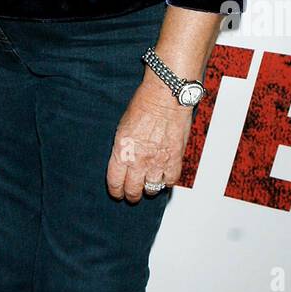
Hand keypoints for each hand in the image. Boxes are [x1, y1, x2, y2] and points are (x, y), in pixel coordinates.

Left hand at [106, 85, 193, 202]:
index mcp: (122, 151)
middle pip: (133, 190)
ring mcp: (158, 162)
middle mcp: (139, 160)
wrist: (165, 96)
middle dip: (132, 195)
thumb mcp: (123, 127)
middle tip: (133, 194)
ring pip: (152, 189)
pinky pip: (170, 181)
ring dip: (149, 189)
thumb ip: (123, 148)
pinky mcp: (175, 160)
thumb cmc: (143, 105)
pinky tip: (164, 176)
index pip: (115, 182)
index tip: (118, 193)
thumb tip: (124, 162)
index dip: (116, 191)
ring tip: (148, 186)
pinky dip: (167, 181)